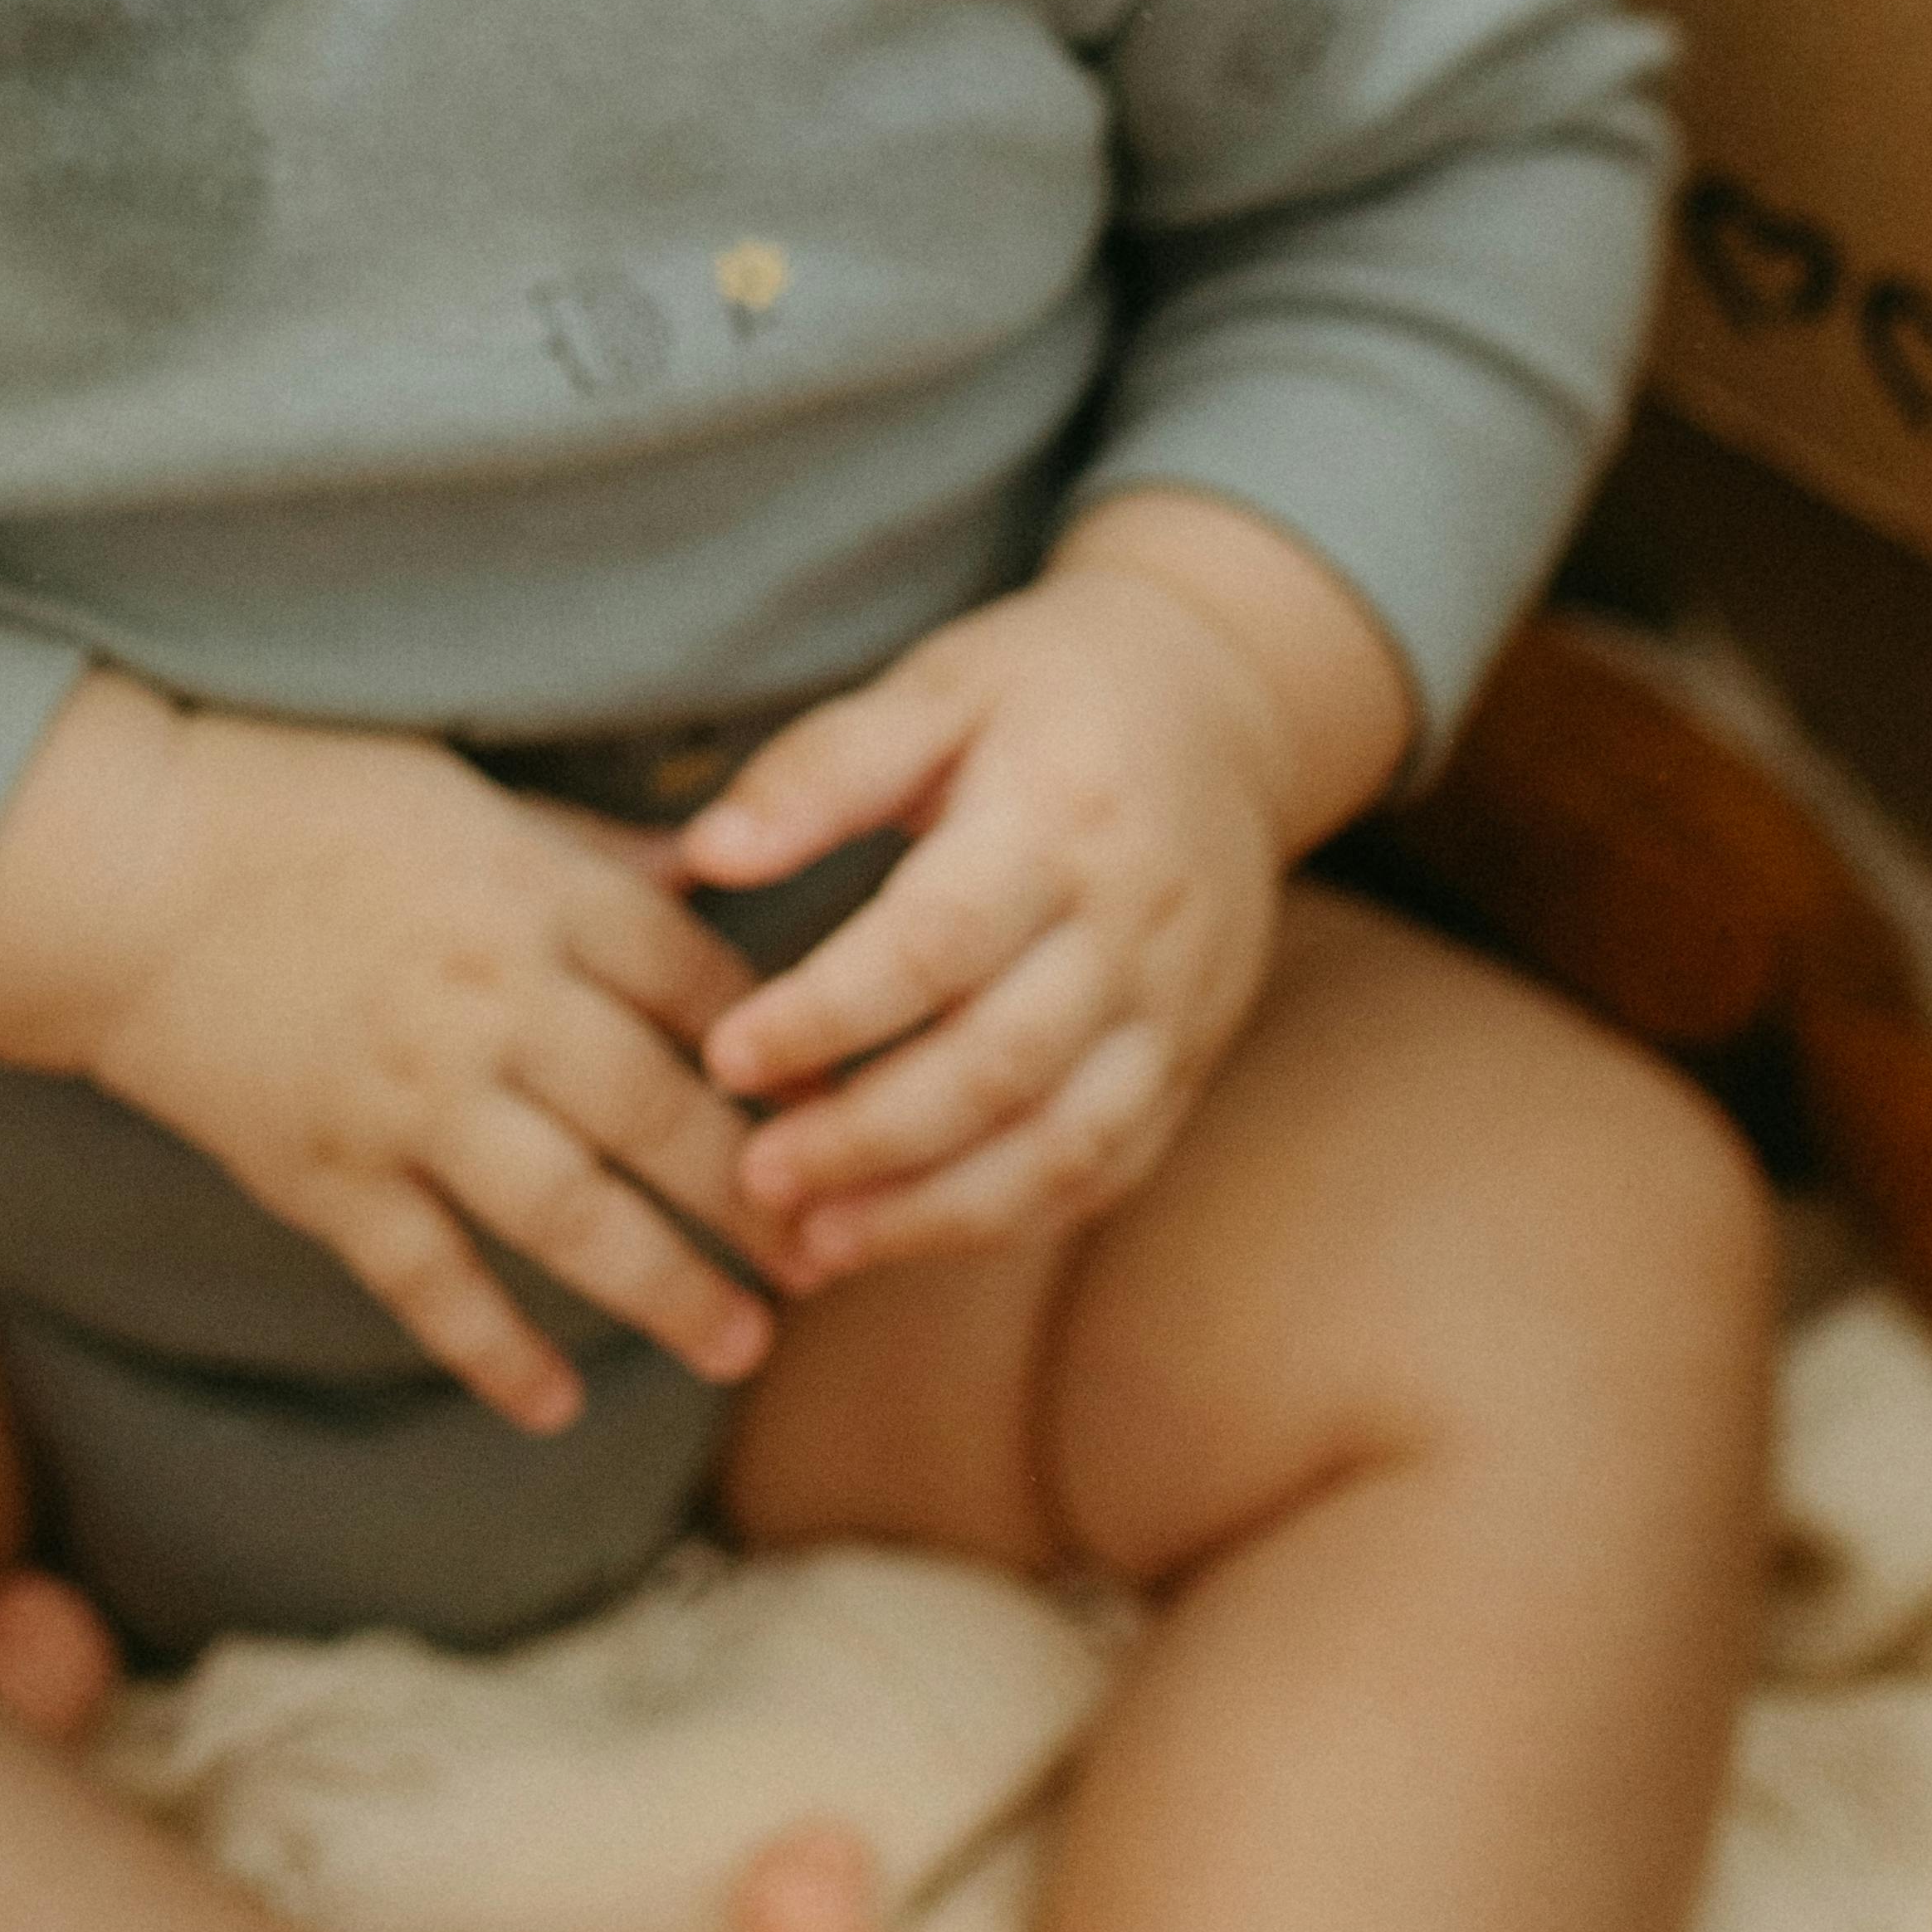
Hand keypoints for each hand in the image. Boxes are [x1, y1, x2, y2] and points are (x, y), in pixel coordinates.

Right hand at [0, 675, 780, 1431]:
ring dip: (667, 1292)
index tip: (849, 1104)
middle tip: (828, 1261)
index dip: (786, 1053)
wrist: (118, 867)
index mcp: (535, 897)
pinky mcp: (326, 1176)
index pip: (700, 987)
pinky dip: (494, 1352)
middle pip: (663, 1118)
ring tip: (742, 1345)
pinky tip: (555, 1407)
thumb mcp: (464, 791)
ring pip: (570, 1219)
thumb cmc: (292, 798)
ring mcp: (409, 1101)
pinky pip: (430, 1284)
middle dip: (759, 1199)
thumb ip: (592, 852)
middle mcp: (491, 1004)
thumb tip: (718, 876)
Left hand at [682, 494, 1412, 1281]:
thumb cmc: (1046, 690)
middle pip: (1002, 1065)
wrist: (1225, 707)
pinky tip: (907, 1232)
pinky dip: (1009, 1217)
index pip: (937, 942)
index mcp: (1059, 818)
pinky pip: (1109, 1166)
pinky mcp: (1190, 1058)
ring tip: (816, 1245)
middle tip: (755, 1179)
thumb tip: (706, 854)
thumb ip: (823, 768)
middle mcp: (1132, 925)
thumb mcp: (936, 686)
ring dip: (937, 1212)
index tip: (725, 1057)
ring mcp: (1174, 1005)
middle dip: (870, 1139)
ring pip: (1067, 1145)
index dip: (829, 1013)